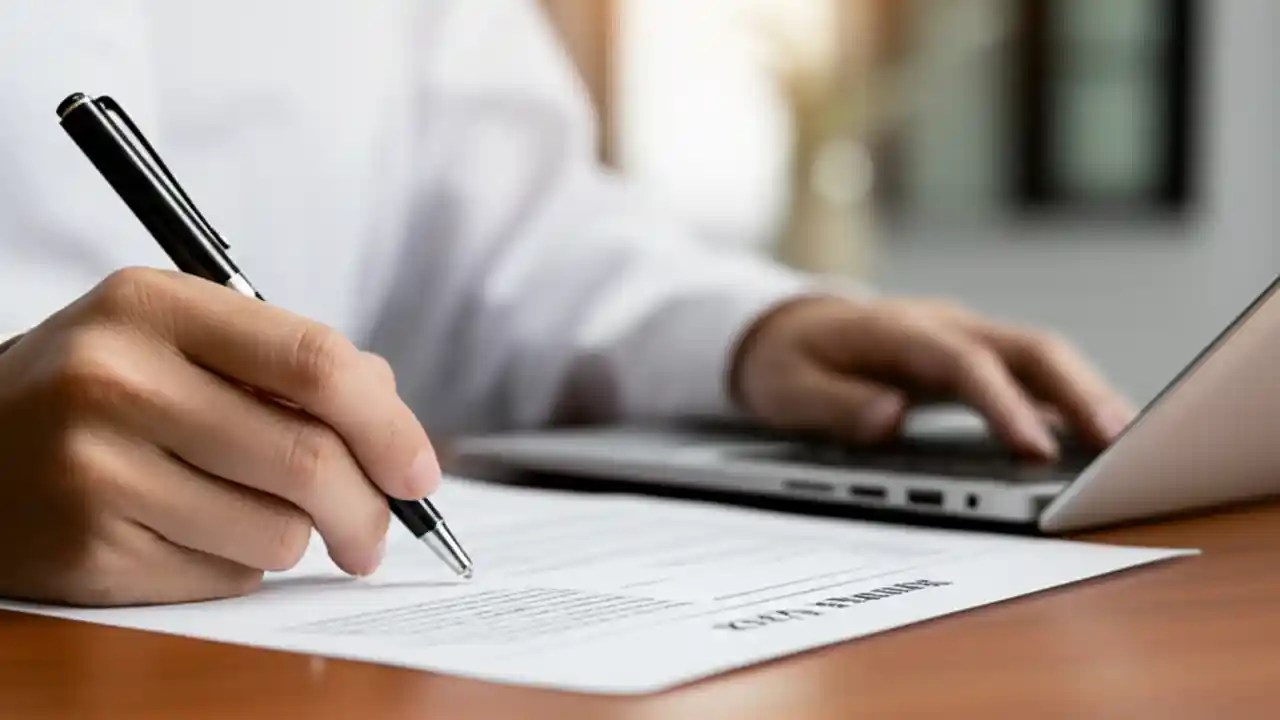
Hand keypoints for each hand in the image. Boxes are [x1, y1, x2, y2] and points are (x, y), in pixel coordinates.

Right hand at [0, 268, 438, 605]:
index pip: (316, 363)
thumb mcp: (181, 337)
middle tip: (377, 533)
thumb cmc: (103, 388)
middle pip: (308, 459)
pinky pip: (226, 576)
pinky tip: (199, 534)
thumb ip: (290, 363)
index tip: (421, 471)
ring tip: (257, 514)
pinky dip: (241, 565)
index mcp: (156, 305)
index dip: (389, 425)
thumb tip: (393, 425)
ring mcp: (96, 468)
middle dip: (370, 509)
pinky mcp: (88, 549)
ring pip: (277, 531)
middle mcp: (119, 380)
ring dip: (297, 537)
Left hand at [732, 296, 1133, 457]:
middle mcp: (944, 326)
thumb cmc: (787, 361)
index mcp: (899, 331)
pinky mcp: (975, 358)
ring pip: (1043, 359)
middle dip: (1078, 394)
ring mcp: (965, 338)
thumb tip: (890, 418)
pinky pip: (1034, 376)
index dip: (1004, 405)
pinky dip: (1070, 404)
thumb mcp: (786, 388)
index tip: (1035, 450)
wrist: (784, 329)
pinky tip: (1099, 440)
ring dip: (1087, 398)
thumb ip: (834, 403)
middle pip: (1029, 349)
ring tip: (1130, 450)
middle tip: (1119, 446)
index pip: (965, 363)